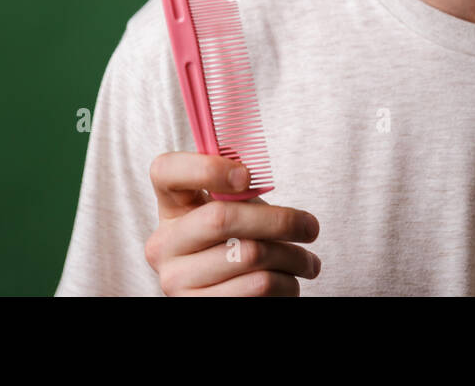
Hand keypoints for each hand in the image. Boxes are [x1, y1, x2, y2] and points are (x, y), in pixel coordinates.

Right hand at [144, 151, 320, 295]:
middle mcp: (164, 245)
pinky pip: (255, 287)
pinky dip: (285, 283)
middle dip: (278, 220)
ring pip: (248, 255)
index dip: (205, 167)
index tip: (246, 175)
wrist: (237, 294)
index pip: (165, 171)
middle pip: (220, 218)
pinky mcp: (197, 306)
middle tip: (311, 227)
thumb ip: (239, 191)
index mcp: (171, 208)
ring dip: (292, 257)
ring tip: (306, 261)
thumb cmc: (241, 242)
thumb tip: (255, 177)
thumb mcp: (237, 211)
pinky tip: (289, 281)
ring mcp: (176, 280)